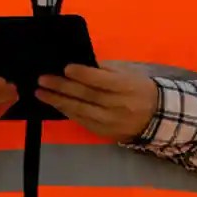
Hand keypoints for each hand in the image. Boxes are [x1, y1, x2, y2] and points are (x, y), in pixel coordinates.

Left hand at [35, 64, 158, 141]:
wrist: (156, 117)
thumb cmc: (138, 88)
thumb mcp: (128, 73)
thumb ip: (104, 69)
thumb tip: (78, 64)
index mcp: (126, 87)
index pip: (101, 81)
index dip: (82, 74)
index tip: (65, 67)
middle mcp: (117, 106)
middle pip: (86, 96)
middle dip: (62, 87)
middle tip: (43, 80)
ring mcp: (109, 122)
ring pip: (80, 111)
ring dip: (58, 101)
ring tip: (40, 93)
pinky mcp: (103, 132)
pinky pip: (81, 121)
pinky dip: (66, 112)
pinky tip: (54, 104)